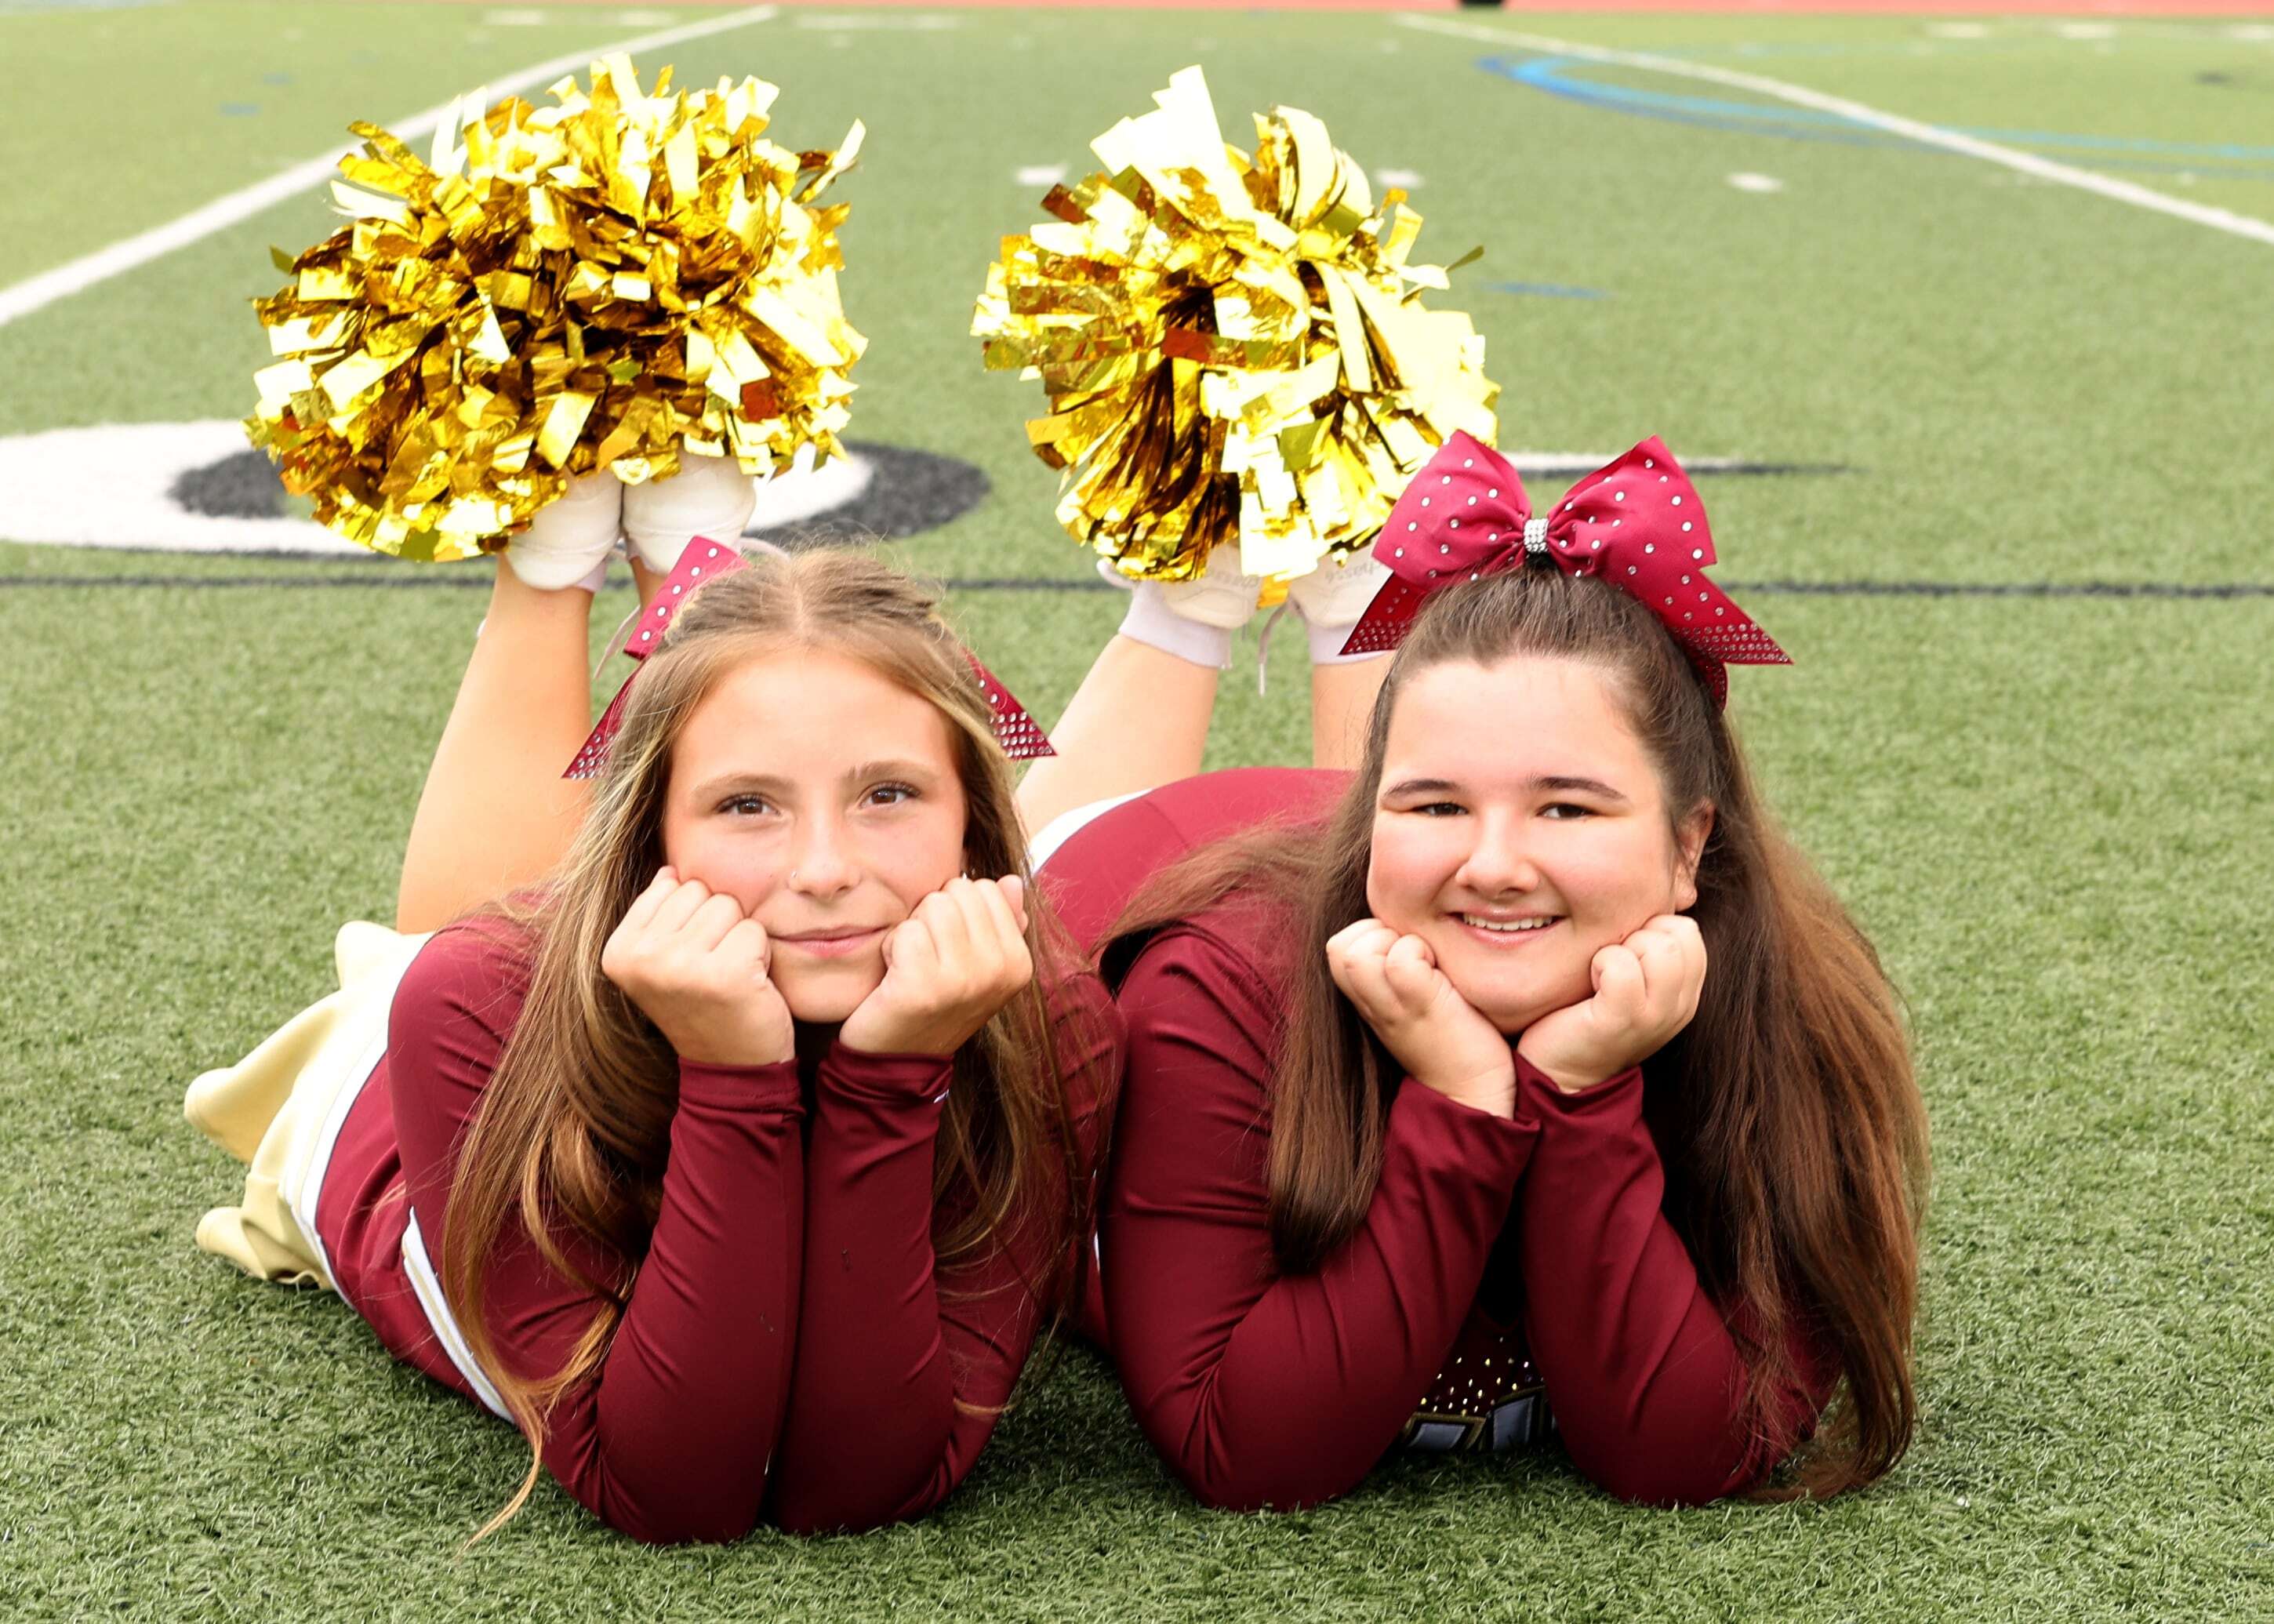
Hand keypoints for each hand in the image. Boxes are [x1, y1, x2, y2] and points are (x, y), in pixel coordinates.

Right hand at [601, 868, 792, 1067]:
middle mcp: (641, 958)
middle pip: (701, 890)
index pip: (671, 885)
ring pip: (729, 906)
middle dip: (716, 924)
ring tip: (728, 973)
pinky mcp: (723, 975)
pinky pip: (754, 929)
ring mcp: (680, 967)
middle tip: (712, 969)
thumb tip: (669, 871)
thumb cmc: (702, 1004)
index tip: (689, 960)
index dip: (693, 918)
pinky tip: (748, 983)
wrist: (730, 1066)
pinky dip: (761, 954)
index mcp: (617, 951)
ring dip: (739, 937)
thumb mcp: (663, 960)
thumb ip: (659, 914)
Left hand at [837, 876, 1033, 1057]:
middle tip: (929, 958)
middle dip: (933, 916)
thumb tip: (1011, 880)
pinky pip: (904, 931)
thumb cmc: (935, 1002)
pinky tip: (895, 978)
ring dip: (912, 931)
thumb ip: (999, 921)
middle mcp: (998, 971)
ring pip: (931, 906)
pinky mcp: (923, 986)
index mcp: (1019, 962)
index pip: (985, 888)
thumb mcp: (977, 964)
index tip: (950, 950)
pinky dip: (890, 949)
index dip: (957, 911)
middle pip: (956, 892)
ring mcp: (963, 979)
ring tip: (912, 966)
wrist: (898, 1060)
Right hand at [1326, 919, 1515, 1118]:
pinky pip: (1402, 958)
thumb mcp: (1410, 1001)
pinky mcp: (1418, 1003)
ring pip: (1358, 951)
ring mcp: (1391, 1005)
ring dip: (1396, 942)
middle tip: (1415, 956)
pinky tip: (1442, 973)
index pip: (1337, 946)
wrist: (1472, 1091)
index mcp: (1367, 999)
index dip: (1368, 936)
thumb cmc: (1451, 1038)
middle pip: (1337, 946)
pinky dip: (1422, 952)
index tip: (1403, 955)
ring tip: (1427, 963)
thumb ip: (1396, 968)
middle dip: (1376, 934)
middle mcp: (1371, 1003)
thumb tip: (1408, 927)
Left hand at [1517, 914, 1706, 1092]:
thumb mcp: (1630, 981)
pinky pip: (1621, 966)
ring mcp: (1655, 1015)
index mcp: (1685, 993)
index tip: (1624, 953)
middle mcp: (1679, 1006)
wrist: (1559, 1073)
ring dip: (1620, 948)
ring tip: (1601, 974)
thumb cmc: (1587, 1014)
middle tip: (1610, 964)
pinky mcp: (1622, 1020)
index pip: (1689, 930)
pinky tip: (1589, 982)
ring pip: (1658, 945)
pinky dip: (1600, 963)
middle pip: (1679, 932)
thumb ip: (1648, 948)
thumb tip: (1651, 900)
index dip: (1651, 928)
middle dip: (1638, 934)